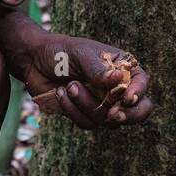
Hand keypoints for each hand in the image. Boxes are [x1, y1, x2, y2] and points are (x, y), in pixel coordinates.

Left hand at [22, 36, 152, 128]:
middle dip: (127, 115)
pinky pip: (88, 123)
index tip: (127, 98)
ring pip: (107, 120)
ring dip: (86, 105)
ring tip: (70, 86)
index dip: (139, 92)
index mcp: (122, 68)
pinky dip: (72, 110)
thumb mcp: (80, 53)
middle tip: (112, 114)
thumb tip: (118, 80)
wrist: (35, 62)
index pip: (141, 82)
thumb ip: (98, 68)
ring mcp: (102, 103)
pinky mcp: (86, 114)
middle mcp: (117, 88)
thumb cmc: (61, 52)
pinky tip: (60, 93)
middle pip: (137, 111)